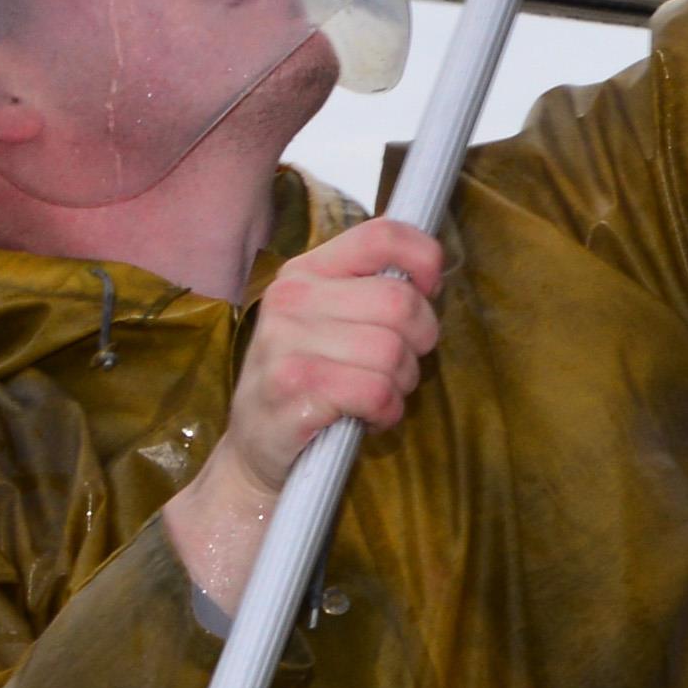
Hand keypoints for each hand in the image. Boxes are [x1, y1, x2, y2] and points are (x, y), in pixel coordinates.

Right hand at [160, 220, 443, 611]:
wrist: (255, 452)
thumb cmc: (309, 381)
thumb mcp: (330, 322)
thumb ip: (372, 290)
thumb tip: (432, 277)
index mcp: (305, 272)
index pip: (382, 235)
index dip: (425, 259)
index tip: (430, 291)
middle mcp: (290, 300)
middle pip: (401, 302)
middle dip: (420, 341)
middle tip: (399, 365)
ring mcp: (285, 344)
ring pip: (393, 351)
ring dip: (402, 382)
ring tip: (379, 394)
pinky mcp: (291, 391)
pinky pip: (375, 391)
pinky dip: (388, 410)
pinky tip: (370, 416)